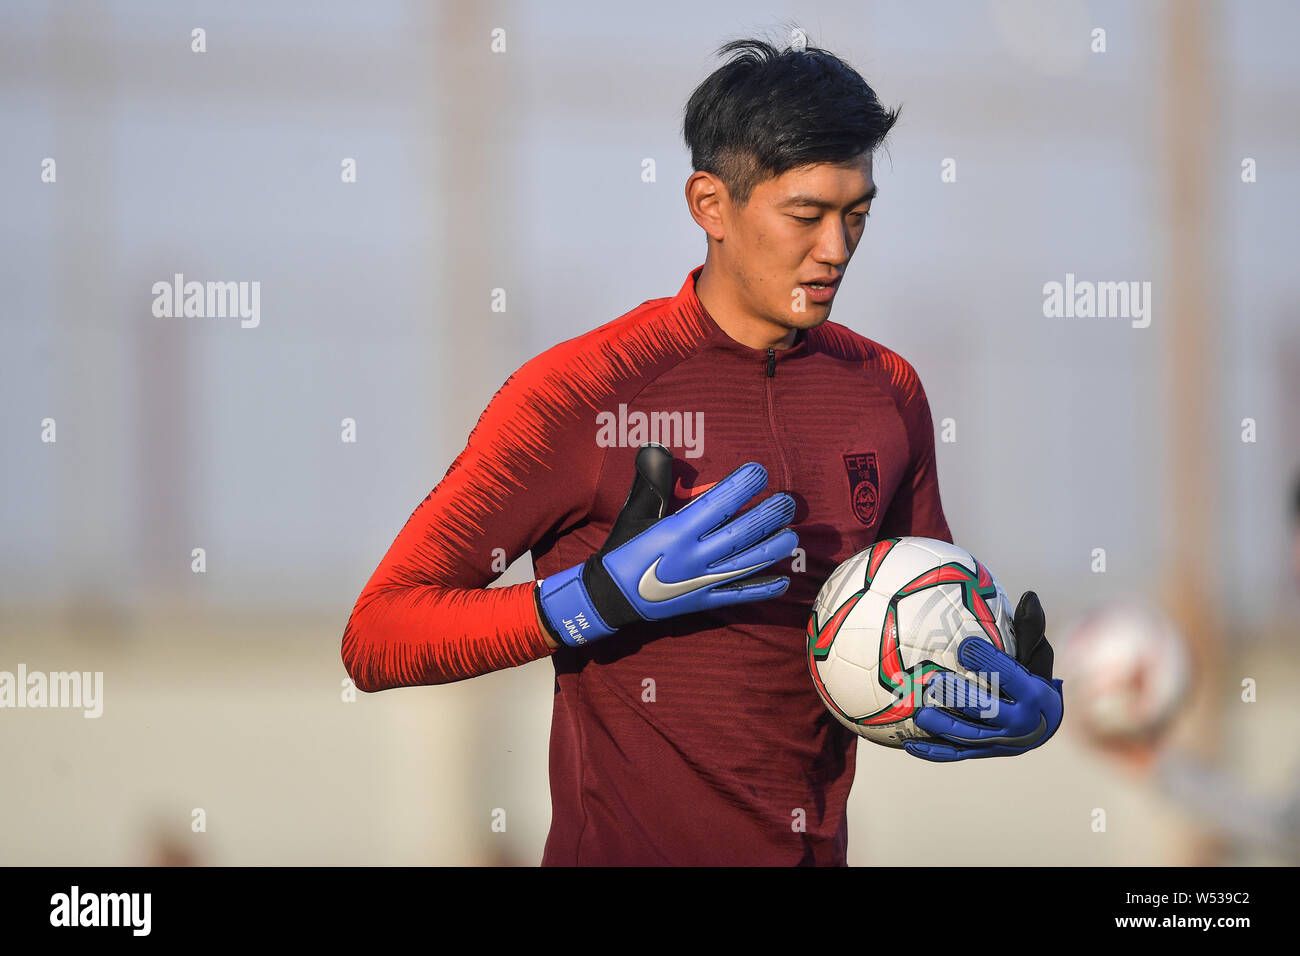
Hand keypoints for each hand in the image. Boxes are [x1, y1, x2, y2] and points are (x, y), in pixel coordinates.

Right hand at [535, 443, 798, 647]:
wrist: (608, 598)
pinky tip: (784, 582)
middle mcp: (694, 557)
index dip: (742, 487)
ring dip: (772, 550)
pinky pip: (739, 596)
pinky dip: (763, 590)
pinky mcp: (704, 602)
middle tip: (789, 503)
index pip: (717, 504)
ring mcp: (702, 582)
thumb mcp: (635, 512)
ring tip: (792, 536)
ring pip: (747, 564)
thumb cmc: (622, 550)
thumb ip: (652, 481)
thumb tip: (658, 448)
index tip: (760, 472)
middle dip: (768, 516)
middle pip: (740, 534)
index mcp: (677, 531)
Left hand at [904, 591, 1063, 760]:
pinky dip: (933, 751)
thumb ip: (1029, 629)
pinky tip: (908, 744)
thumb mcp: (1037, 654)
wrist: (1042, 723)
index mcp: (1033, 694)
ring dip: (944, 725)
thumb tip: (1029, 595)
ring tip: (919, 712)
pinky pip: (955, 754)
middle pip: (987, 710)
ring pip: (969, 735)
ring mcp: (999, 742)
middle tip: (934, 680)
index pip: (1011, 677)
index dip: (989, 662)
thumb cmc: (1033, 678)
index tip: (965, 646)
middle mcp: (1018, 722)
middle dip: (961, 697)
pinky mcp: (982, 753)